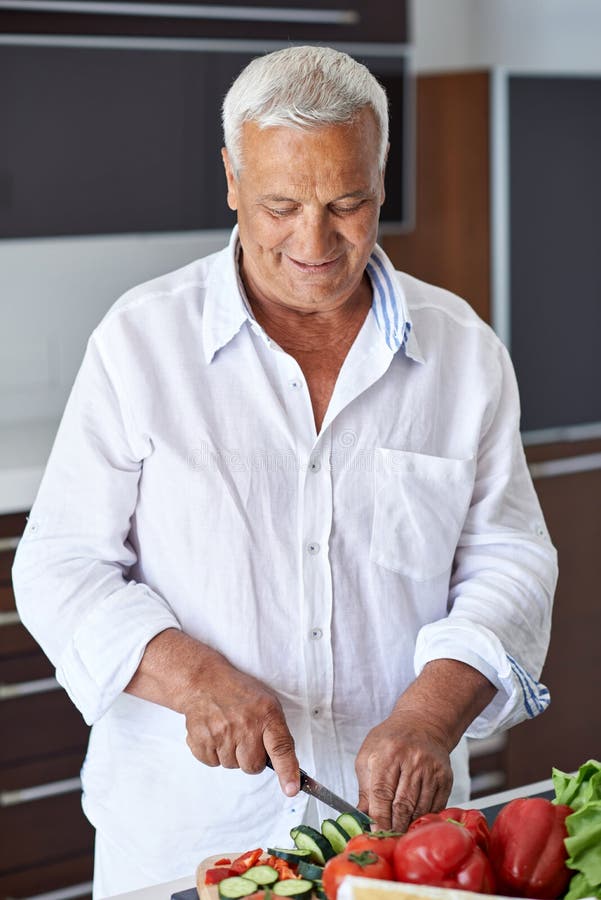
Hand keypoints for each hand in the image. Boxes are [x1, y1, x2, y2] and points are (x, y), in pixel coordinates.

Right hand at [125, 628, 299, 796]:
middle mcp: (244, 725)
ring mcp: (221, 733)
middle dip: (250, 757)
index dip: (287, 771)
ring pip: (232, 765)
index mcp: (266, 714)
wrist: (205, 681)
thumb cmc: (240, 693)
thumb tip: (286, 768)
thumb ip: (277, 734)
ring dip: (231, 754)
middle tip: (244, 736)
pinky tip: (214, 733)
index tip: (291, 789)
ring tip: (227, 730)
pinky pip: (212, 763)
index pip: (280, 747)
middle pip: (252, 766)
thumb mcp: (267, 704)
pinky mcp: (201, 740)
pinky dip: (213, 752)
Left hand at [355, 710, 452, 831]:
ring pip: (420, 809)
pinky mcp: (445, 777)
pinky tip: (416, 822)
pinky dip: (424, 818)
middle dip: (394, 827)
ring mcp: (431, 769)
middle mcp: (412, 760)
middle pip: (403, 805)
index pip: (382, 793)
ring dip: (409, 826)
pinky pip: (435, 806)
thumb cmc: (390, 741)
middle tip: (388, 840)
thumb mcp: (369, 756)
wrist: (422, 724)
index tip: (376, 834)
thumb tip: (361, 817)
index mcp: (388, 754)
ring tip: (400, 834)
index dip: (378, 818)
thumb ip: (365, 788)